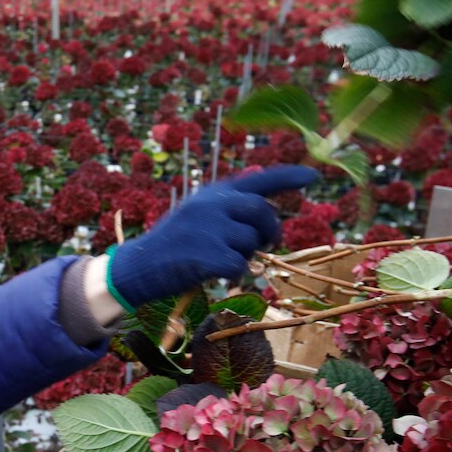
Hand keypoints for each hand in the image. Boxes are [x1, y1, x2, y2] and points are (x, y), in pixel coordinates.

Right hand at [107, 165, 318, 308]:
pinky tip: (213, 274)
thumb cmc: (172, 243)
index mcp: (212, 193)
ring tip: (220, 259)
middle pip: (261, 211)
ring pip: (250, 241)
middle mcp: (211, 205)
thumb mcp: (197, 213)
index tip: (311, 177)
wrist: (139, 266)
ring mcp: (208, 229)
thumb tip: (261, 199)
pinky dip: (232, 274)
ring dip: (244, 255)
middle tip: (267, 241)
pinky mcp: (206, 255)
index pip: (257, 180)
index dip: (287, 177)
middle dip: (269, 228)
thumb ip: (226, 206)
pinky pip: (238, 265)